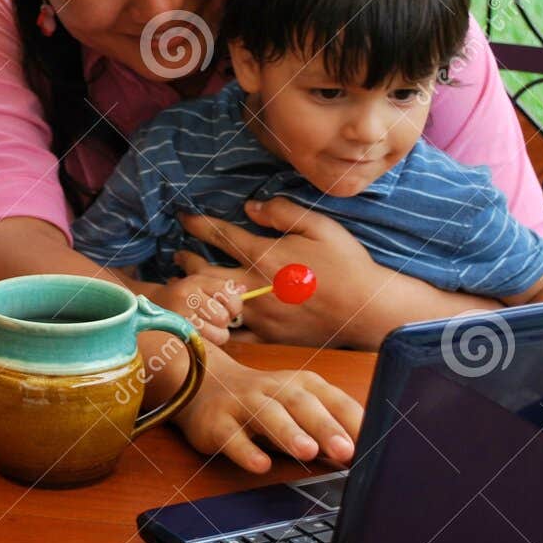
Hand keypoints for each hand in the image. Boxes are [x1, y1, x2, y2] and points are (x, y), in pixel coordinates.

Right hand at [152, 274, 243, 345]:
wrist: (150, 308)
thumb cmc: (183, 298)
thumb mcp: (202, 286)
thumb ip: (225, 288)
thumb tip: (244, 290)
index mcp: (197, 281)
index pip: (230, 294)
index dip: (234, 306)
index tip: (229, 309)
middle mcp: (187, 295)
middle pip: (224, 316)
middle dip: (224, 322)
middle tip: (214, 320)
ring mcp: (180, 315)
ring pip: (218, 333)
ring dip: (218, 335)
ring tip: (207, 329)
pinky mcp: (177, 334)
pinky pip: (207, 344)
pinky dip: (208, 343)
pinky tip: (200, 336)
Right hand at [172, 348, 362, 471]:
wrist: (204, 385)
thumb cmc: (264, 402)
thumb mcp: (299, 409)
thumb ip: (328, 430)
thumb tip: (362, 457)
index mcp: (303, 385)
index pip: (333, 400)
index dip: (353, 422)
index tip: (372, 444)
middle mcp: (275, 389)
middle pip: (302, 404)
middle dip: (324, 427)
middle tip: (345, 450)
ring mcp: (244, 403)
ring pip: (267, 414)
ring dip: (288, 432)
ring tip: (307, 452)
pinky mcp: (217, 422)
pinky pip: (231, 435)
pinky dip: (246, 450)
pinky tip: (260, 465)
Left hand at [179, 199, 382, 346]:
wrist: (365, 309)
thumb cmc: (347, 264)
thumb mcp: (320, 226)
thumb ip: (282, 212)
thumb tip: (250, 206)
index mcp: (264, 255)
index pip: (220, 235)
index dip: (198, 224)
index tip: (183, 216)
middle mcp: (254, 286)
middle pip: (205, 272)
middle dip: (187, 260)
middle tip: (176, 253)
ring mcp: (259, 314)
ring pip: (212, 304)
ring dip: (195, 293)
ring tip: (184, 285)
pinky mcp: (269, 335)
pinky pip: (234, 334)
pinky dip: (217, 326)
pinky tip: (209, 320)